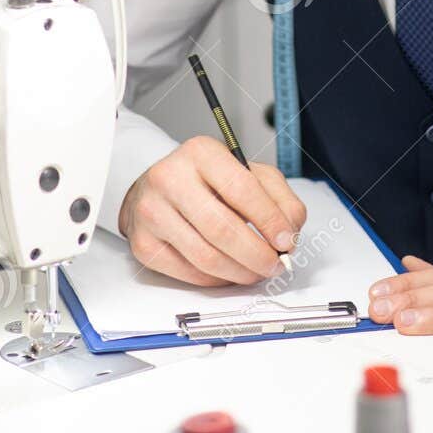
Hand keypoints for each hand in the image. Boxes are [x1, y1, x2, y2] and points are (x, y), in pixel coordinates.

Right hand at [118, 135, 306, 286]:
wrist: (157, 188)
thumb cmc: (207, 181)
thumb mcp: (249, 173)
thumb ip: (278, 197)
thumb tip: (289, 232)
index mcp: (201, 153)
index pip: (241, 189)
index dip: (269, 220)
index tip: (287, 240)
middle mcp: (170, 179)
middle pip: (222, 229)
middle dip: (257, 255)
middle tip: (275, 265)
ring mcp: (152, 212)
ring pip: (206, 257)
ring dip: (240, 272)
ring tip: (256, 271)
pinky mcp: (142, 243)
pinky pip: (188, 273)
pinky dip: (217, 279)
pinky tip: (230, 272)